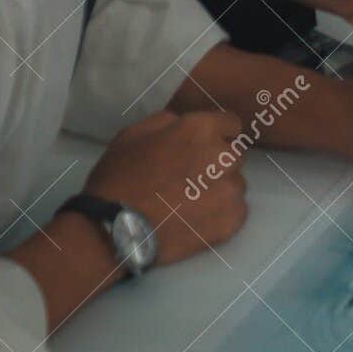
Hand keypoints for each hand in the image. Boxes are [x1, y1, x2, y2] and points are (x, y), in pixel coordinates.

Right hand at [84, 110, 249, 265]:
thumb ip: (169, 122)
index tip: (202, 148)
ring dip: (220, 190)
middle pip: (234, 155)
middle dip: (217, 163)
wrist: (116, 229)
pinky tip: (196, 220)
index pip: (231, 124)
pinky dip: (221, 215)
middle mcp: (224, 156)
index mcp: (201, 130)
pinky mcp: (233, 219)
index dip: (217, 135)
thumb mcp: (134, 135)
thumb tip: (185, 123)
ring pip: (235, 184)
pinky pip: (236, 211)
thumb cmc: (120, 178)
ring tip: (190, 204)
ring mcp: (231, 189)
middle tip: (191, 180)